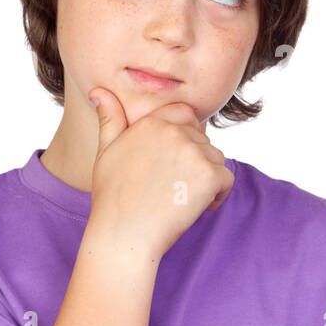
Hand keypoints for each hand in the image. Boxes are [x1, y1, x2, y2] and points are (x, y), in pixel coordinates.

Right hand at [86, 86, 232, 260]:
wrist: (124, 234)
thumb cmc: (112, 197)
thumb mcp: (106, 152)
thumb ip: (110, 119)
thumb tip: (99, 91)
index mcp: (151, 123)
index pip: (185, 115)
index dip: (183, 137)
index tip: (170, 163)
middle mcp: (174, 132)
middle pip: (202, 140)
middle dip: (193, 162)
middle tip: (169, 188)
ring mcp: (194, 153)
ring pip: (215, 159)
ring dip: (204, 179)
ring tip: (179, 198)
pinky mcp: (210, 175)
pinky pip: (226, 180)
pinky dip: (216, 196)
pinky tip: (193, 208)